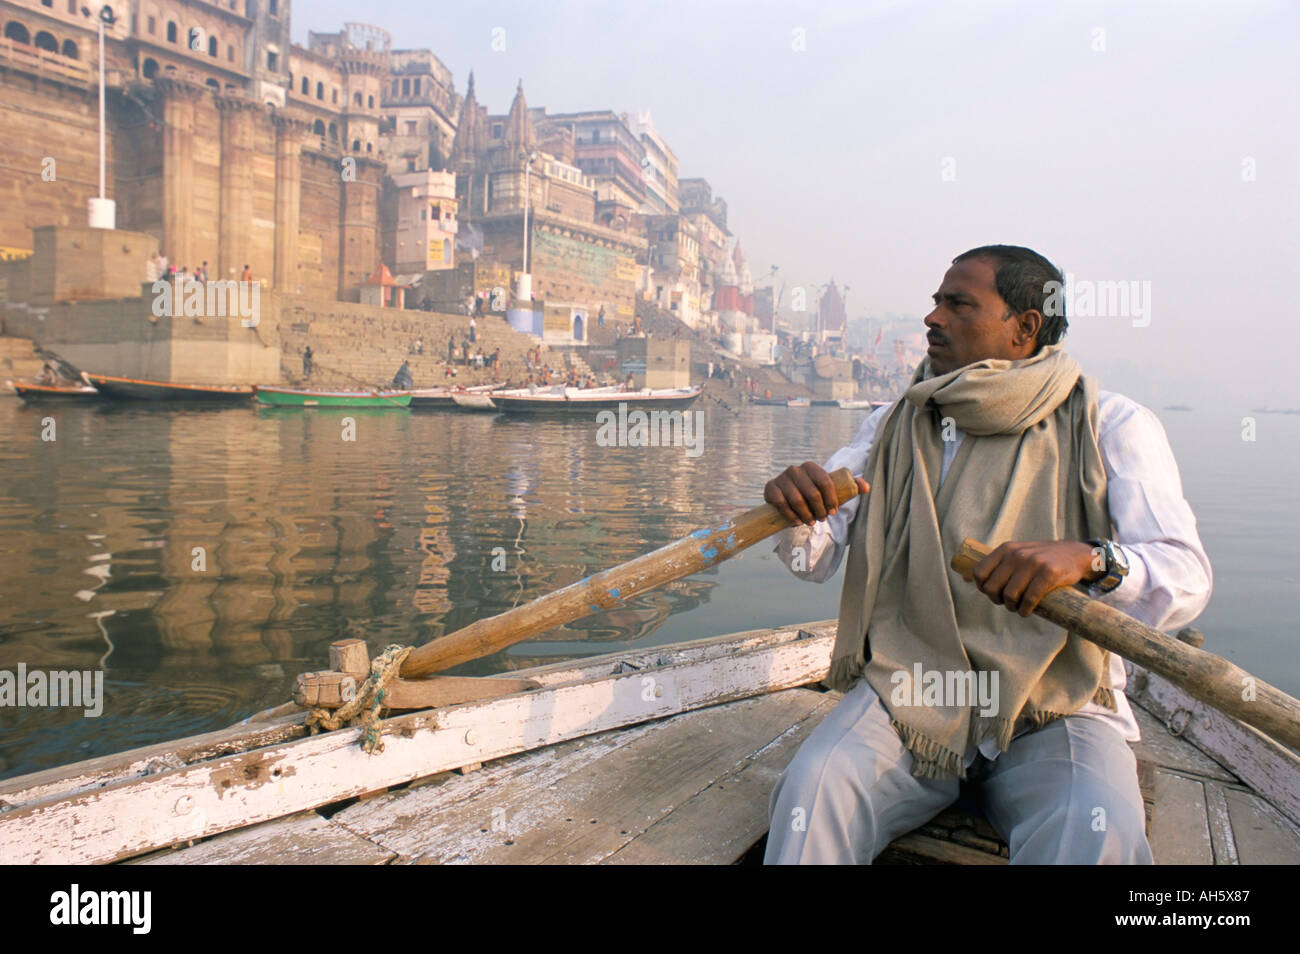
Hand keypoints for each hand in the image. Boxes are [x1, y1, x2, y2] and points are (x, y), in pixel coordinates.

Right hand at [764, 462, 869, 526]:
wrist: (786, 496)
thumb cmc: (812, 493)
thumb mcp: (830, 489)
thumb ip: (850, 486)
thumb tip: (866, 487)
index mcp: (811, 467)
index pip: (825, 482)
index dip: (831, 499)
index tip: (833, 512)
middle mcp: (795, 469)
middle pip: (811, 493)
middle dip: (819, 509)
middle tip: (822, 519)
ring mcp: (781, 478)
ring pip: (797, 499)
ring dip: (806, 515)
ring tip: (811, 523)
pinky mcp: (770, 488)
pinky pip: (781, 503)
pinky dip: (790, 515)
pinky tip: (797, 522)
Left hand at [971, 540, 1100, 616]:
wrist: (1075, 554)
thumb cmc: (1040, 559)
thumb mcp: (1016, 554)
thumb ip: (995, 564)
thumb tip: (963, 578)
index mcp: (1005, 549)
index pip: (979, 573)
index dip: (983, 588)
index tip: (994, 594)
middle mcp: (1017, 554)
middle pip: (993, 587)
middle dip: (998, 600)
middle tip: (1008, 603)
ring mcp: (1033, 563)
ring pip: (1010, 595)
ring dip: (1012, 607)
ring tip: (1018, 608)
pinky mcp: (1049, 574)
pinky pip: (1029, 598)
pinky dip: (1025, 610)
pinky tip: (1027, 611)